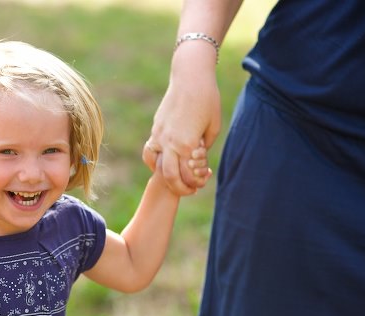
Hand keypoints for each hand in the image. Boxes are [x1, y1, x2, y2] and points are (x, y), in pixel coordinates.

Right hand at [142, 44, 220, 193]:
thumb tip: (195, 159)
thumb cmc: (207, 99)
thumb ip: (204, 147)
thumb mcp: (213, 127)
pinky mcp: (155, 129)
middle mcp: (170, 142)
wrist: (190, 77)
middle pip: (169, 177)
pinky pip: (150, 151)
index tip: (202, 180)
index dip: (196, 182)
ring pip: (155, 166)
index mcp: (187, 144)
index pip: (188, 175)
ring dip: (165, 176)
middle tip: (188, 190)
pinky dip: (155, 161)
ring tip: (174, 178)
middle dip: (179, 188)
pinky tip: (165, 161)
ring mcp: (159, 136)